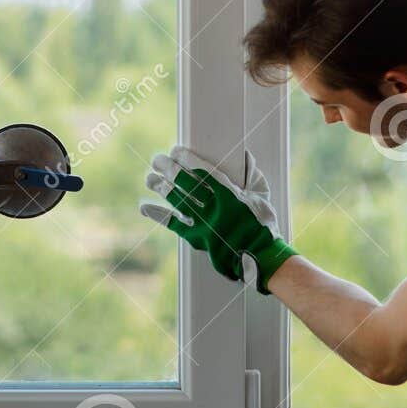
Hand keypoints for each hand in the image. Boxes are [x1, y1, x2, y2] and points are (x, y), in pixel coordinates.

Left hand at [142, 146, 296, 293]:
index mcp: (231, 196)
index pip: (203, 172)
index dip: (186, 160)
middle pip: (185, 184)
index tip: (176, 151)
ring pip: (177, 201)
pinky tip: (144, 206)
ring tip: (150, 177)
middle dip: (169, 169)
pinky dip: (158, 214)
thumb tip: (244, 156)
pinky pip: (173, 223)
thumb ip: (252, 175)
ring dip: (161, 187)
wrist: (259, 256)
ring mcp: (204, 224)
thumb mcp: (262, 196)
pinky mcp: (196, 238)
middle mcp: (214, 209)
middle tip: (158, 159)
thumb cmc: (262, 225)